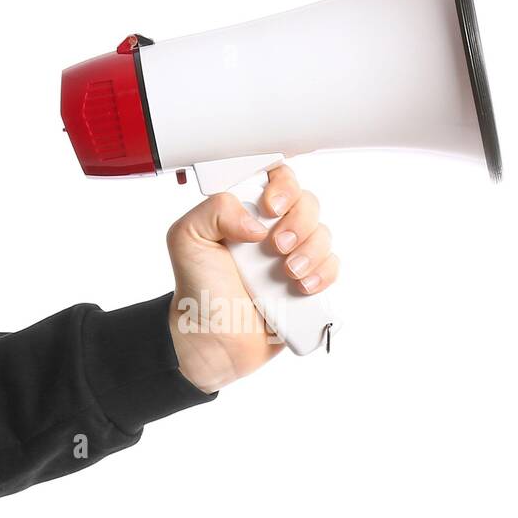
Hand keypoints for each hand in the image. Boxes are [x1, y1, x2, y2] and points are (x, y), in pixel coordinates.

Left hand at [166, 164, 339, 391]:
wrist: (210, 340)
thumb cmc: (197, 290)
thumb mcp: (186, 239)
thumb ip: (214, 210)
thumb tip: (257, 221)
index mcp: (245, 212)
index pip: (276, 178)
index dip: (283, 185)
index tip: (270, 207)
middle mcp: (271, 230)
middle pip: (307, 203)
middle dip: (298, 222)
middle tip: (276, 247)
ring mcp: (291, 256)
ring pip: (323, 235)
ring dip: (310, 251)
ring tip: (287, 273)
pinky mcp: (306, 284)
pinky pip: (331, 267)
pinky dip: (322, 274)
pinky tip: (301, 287)